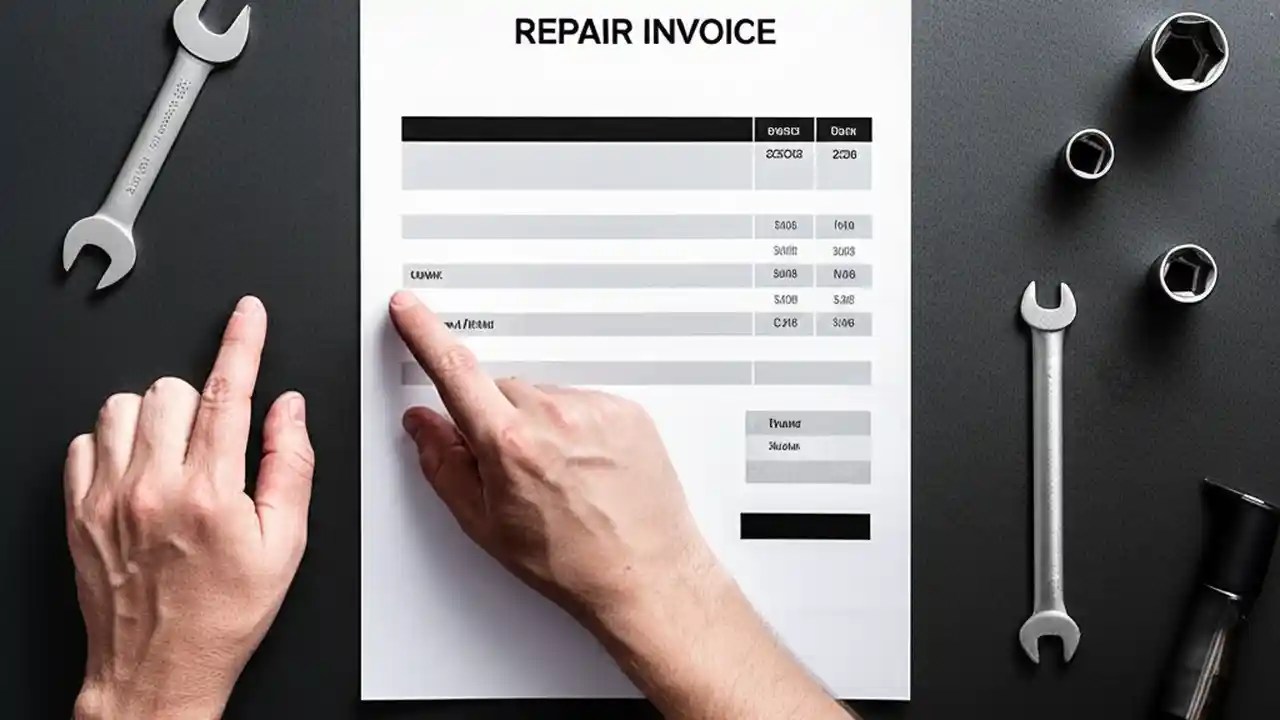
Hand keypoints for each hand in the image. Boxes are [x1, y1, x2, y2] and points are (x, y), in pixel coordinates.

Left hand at [65, 297, 314, 719]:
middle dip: (199, 396)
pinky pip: (83, 443)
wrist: (159, 671)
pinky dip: (111, 443)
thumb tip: (289, 411)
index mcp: (210, 493)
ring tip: (173, 451)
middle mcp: (152, 488)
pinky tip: (136, 471)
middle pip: (169, 389)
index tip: (247, 315)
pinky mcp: (77, 513)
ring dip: (153, 415)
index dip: (242, 343)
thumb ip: (292, 467)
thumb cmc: (223, 616)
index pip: (227, 392)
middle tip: (214, 435)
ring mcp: (107, 499)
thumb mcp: (286, 546)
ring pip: (121, 406)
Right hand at [388, 292, 718, 627]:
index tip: (409, 309)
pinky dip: (576, 427)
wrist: (644, 575)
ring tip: (559, 476)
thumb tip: (423, 425)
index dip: (424, 333)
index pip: (454, 371)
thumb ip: (445, 465)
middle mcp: (554, 417)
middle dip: (495, 419)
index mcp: (510, 444)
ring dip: (539, 424)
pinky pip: (582, 403)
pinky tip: (586, 468)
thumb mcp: (485, 524)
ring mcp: (594, 410)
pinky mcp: (626, 411)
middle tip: (513, 470)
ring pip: (543, 397)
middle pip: (501, 390)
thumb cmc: (570, 563)